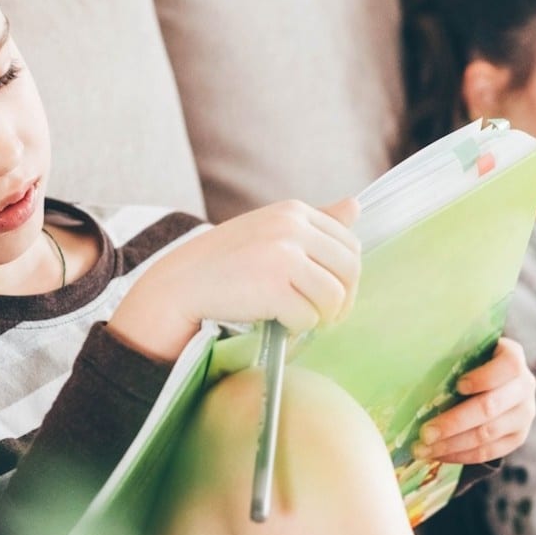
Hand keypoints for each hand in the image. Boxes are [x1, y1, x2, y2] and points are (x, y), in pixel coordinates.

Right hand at [109, 198, 362, 361]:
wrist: (180, 286)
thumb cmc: (225, 263)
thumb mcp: (270, 231)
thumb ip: (314, 222)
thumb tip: (355, 205)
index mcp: (294, 211)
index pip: (349, 245)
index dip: (345, 278)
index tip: (328, 296)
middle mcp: (292, 226)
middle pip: (349, 271)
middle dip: (341, 301)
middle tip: (321, 317)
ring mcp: (283, 254)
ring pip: (334, 297)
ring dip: (320, 318)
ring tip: (297, 320)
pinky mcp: (274, 286)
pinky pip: (309, 317)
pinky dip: (296, 328)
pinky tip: (277, 323)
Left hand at [416, 338, 535, 465]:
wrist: (488, 382)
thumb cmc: (466, 362)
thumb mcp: (463, 352)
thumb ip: (449, 357)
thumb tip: (413, 368)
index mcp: (512, 357)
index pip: (508, 366)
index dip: (484, 377)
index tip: (458, 386)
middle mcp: (525, 386)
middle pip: (491, 407)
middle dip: (454, 422)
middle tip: (425, 432)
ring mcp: (523, 414)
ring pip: (488, 434)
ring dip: (452, 444)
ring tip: (423, 449)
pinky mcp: (517, 437)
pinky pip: (488, 452)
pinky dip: (460, 455)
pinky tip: (438, 455)